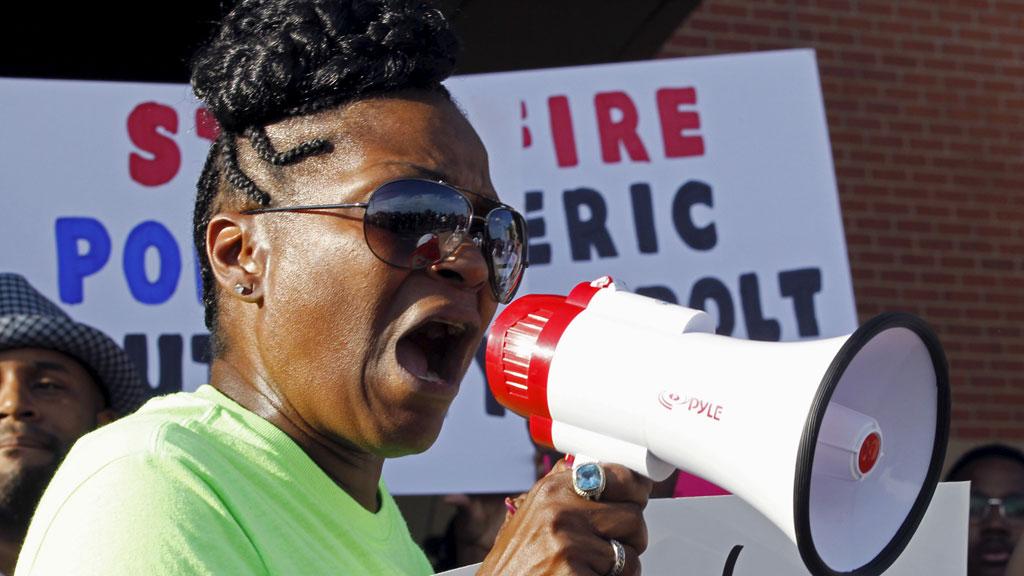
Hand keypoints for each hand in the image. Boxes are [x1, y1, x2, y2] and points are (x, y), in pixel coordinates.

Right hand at [477, 459, 651, 574]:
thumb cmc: (515, 564)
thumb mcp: (531, 516)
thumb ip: (563, 492)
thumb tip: (597, 468)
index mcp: (552, 490)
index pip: (616, 475)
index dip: (635, 490)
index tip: (639, 497)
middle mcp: (559, 510)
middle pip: (633, 516)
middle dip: (631, 538)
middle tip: (612, 549)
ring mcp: (566, 543)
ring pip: (630, 554)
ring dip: (621, 568)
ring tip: (594, 570)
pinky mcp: (572, 573)